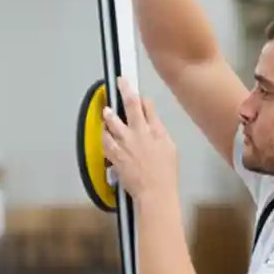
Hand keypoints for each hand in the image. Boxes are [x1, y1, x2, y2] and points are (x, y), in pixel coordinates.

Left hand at [102, 78, 177, 199]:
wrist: (155, 192)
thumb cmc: (166, 173)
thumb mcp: (170, 148)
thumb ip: (159, 131)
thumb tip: (153, 121)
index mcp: (156, 131)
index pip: (148, 107)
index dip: (141, 99)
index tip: (137, 93)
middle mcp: (140, 133)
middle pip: (131, 106)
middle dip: (125, 90)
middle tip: (120, 81)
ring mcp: (125, 143)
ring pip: (112, 121)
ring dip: (108, 114)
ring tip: (106, 110)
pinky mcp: (115, 154)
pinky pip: (105, 141)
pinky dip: (104, 135)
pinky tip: (104, 133)